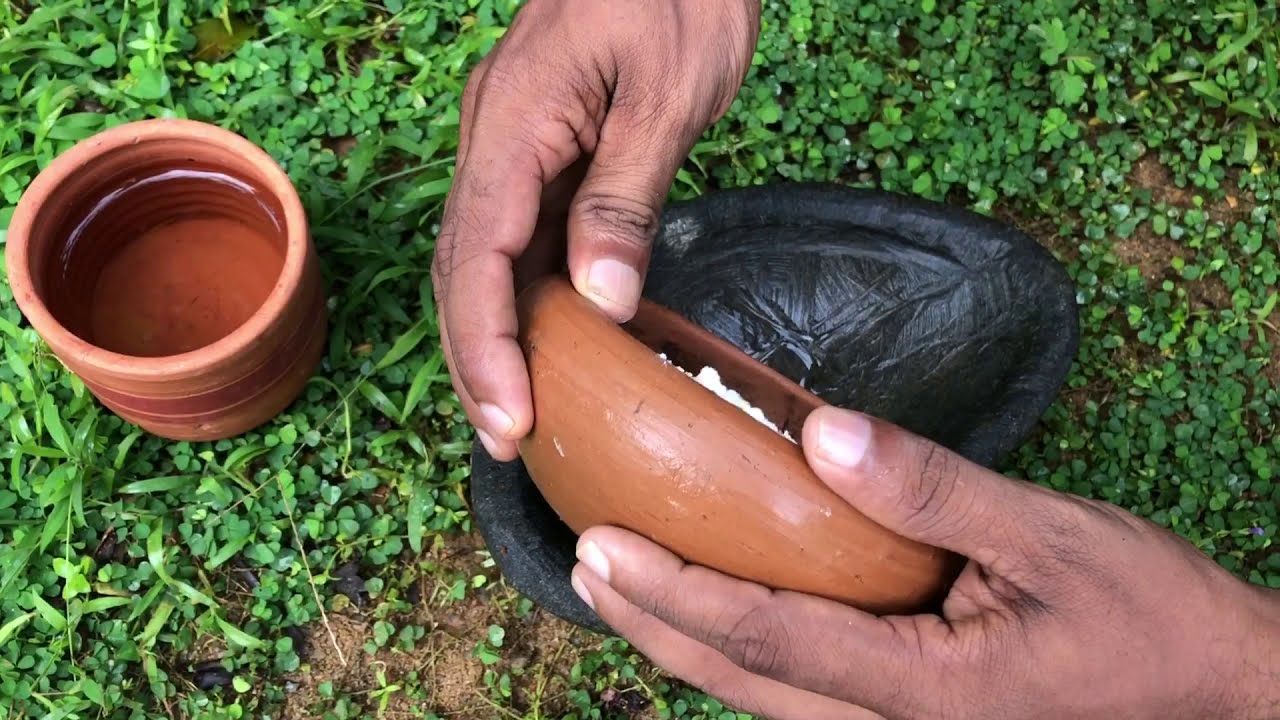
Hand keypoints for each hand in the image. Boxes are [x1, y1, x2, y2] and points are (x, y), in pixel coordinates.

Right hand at [431, 0, 759, 460]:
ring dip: (496, 334)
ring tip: (517, 411)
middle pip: (464, 265)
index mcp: (515, 124)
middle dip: (477, 355)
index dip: (486, 344)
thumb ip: (625, 198)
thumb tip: (599, 301)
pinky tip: (550, 341)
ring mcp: (518, 143)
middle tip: (507, 439)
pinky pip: (525, 234)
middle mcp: (498, 138)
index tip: (510, 416)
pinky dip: (530, 295)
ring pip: (487, 256)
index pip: (479, 255)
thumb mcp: (668, 94)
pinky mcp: (549, 148)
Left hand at [570, 405, 1279, 719]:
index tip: (603, 552)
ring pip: (765, 692)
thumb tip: (823, 436)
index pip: (770, 639)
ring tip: (624, 582)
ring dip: (688, 639)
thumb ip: (931, 490)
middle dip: (655, 628)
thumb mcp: (1049, 539)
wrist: (1217, 691)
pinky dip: (745, 641)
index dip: (676, 597)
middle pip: (743, 682)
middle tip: (585, 564)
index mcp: (924, 690)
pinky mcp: (915, 709)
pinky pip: (805, 683)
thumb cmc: (1149, 618)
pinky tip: (722, 598)